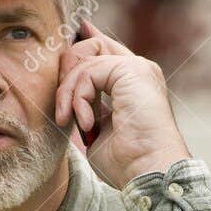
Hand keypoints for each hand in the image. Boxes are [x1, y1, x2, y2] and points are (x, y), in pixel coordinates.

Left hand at [55, 16, 191, 191]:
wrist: (147, 170)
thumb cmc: (126, 162)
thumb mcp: (99, 131)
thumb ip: (88, 108)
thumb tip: (70, 100)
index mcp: (134, 83)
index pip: (106, 50)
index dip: (84, 43)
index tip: (66, 40)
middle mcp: (139, 71)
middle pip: (93, 45)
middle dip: (68, 70)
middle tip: (63, 106)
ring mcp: (138, 68)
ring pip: (85, 60)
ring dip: (69, 93)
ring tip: (70, 121)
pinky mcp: (132, 71)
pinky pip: (89, 72)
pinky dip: (79, 97)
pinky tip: (85, 121)